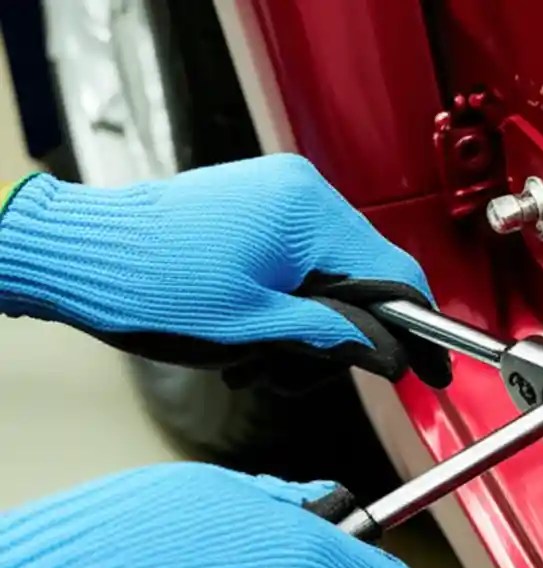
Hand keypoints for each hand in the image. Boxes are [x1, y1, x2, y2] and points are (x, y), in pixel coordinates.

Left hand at [0, 154, 449, 392]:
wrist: (80, 253)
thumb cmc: (149, 284)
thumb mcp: (252, 327)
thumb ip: (332, 337)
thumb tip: (390, 352)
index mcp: (308, 213)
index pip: (394, 275)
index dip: (418, 329)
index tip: (434, 366)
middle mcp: (302, 192)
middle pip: (364, 278)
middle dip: (339, 336)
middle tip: (295, 373)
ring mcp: (279, 195)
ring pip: (332, 276)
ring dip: (307, 327)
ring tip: (255, 357)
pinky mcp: (259, 207)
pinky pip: (302, 261)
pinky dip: (288, 304)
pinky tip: (251, 331)